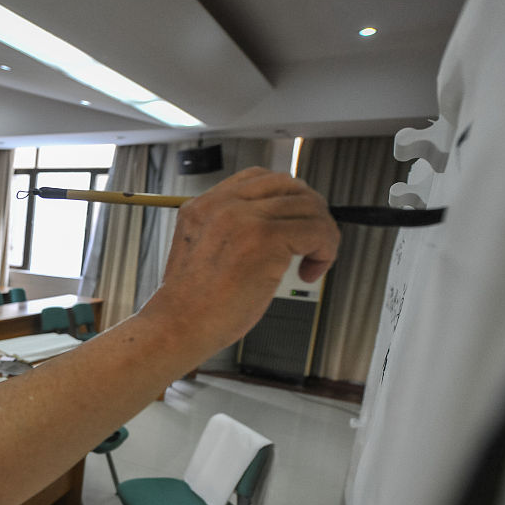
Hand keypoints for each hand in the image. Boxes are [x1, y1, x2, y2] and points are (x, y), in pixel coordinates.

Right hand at [144, 167, 339, 349]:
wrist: (179, 325)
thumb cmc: (192, 304)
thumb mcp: (202, 252)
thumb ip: (230, 231)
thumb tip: (277, 229)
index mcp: (203, 205)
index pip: (259, 179)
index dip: (285, 199)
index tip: (290, 226)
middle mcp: (221, 204)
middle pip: (289, 185)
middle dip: (309, 211)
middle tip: (311, 242)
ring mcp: (243, 217)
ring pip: (309, 206)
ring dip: (322, 235)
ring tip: (312, 263)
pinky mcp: (265, 237)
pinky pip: (317, 230)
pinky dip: (326, 251)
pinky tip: (310, 272)